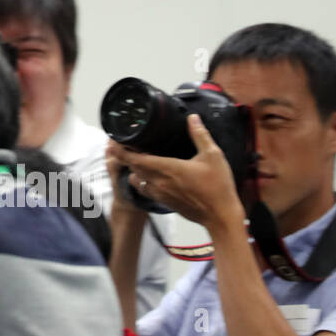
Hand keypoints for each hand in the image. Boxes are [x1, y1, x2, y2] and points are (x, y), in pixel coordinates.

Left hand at [108, 114, 245, 231]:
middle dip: (126, 157)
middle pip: (133, 168)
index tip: (114, 142)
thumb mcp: (213, 156)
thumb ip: (200, 135)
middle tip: (125, 146)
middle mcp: (159, 182)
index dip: (122, 151)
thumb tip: (192, 118)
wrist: (221, 217)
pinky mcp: (164, 203)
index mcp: (168, 169)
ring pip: (137, 180)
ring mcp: (160, 194)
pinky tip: (149, 176)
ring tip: (136, 160)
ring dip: (134, 170)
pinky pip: (145, 190)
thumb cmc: (218, 187)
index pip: (135, 159)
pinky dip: (142, 181)